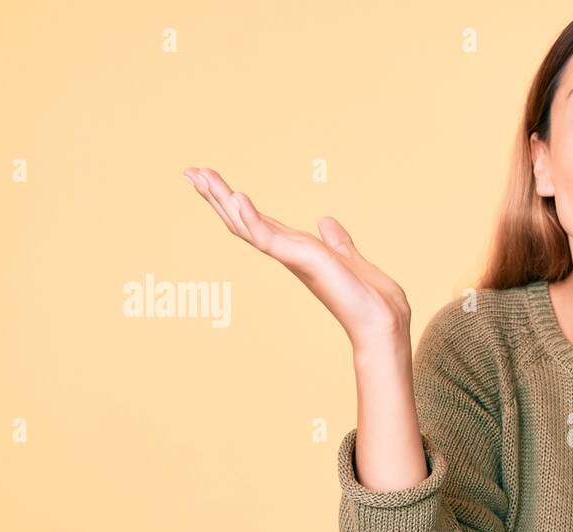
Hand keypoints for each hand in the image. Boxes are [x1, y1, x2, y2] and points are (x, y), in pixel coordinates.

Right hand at [183, 166, 409, 350]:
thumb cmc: (367, 296)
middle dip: (217, 196)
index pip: (258, 221)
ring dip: (223, 200)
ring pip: (248, 225)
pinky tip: (236, 197)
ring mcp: (292, 257)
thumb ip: (336, 240)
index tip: (211, 179)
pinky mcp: (301, 260)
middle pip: (243, 220)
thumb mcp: (347, 256)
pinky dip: (252, 218)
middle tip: (190, 171)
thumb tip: (326, 221)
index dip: (234, 202)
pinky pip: (269, 238)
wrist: (382, 319)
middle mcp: (289, 253)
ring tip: (201, 176)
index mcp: (296, 250)